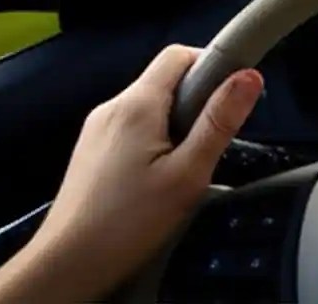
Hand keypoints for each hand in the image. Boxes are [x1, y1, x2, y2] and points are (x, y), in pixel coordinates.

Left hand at [0, 45, 263, 303]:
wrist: (68, 264)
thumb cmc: (127, 223)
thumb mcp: (188, 173)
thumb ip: (219, 122)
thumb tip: (249, 77)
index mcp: (137, 104)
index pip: (179, 55)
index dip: (212, 66)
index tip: (232, 97)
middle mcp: (112, 108)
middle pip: (166, 82)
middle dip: (196, 105)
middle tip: (209, 146)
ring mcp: (98, 129)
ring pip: (150, 108)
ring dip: (175, 128)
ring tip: (183, 171)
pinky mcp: (92, 151)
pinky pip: (133, 130)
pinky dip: (154, 143)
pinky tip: (157, 181)